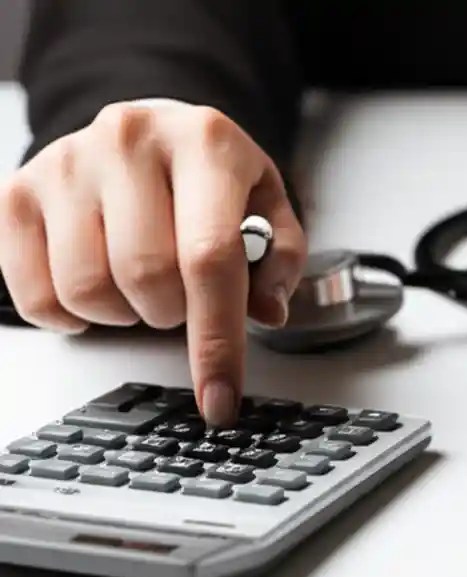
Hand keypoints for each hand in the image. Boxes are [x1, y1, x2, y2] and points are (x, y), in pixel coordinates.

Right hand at [0, 101, 305, 425]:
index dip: (217, 338)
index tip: (220, 397)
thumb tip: (266, 311)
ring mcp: (66, 162)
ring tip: (143, 283)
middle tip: (184, 294)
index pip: (209, 257)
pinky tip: (101, 287)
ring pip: (87, 289)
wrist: (150, 129)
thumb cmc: (211, 175)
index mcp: (205, 142)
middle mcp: (129, 140)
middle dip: (173, 314)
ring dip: (125, 313)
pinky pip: (36, 294)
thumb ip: (279, 258)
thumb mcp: (268, 203)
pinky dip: (72, 315)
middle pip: (146, 277)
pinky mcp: (18, 191)